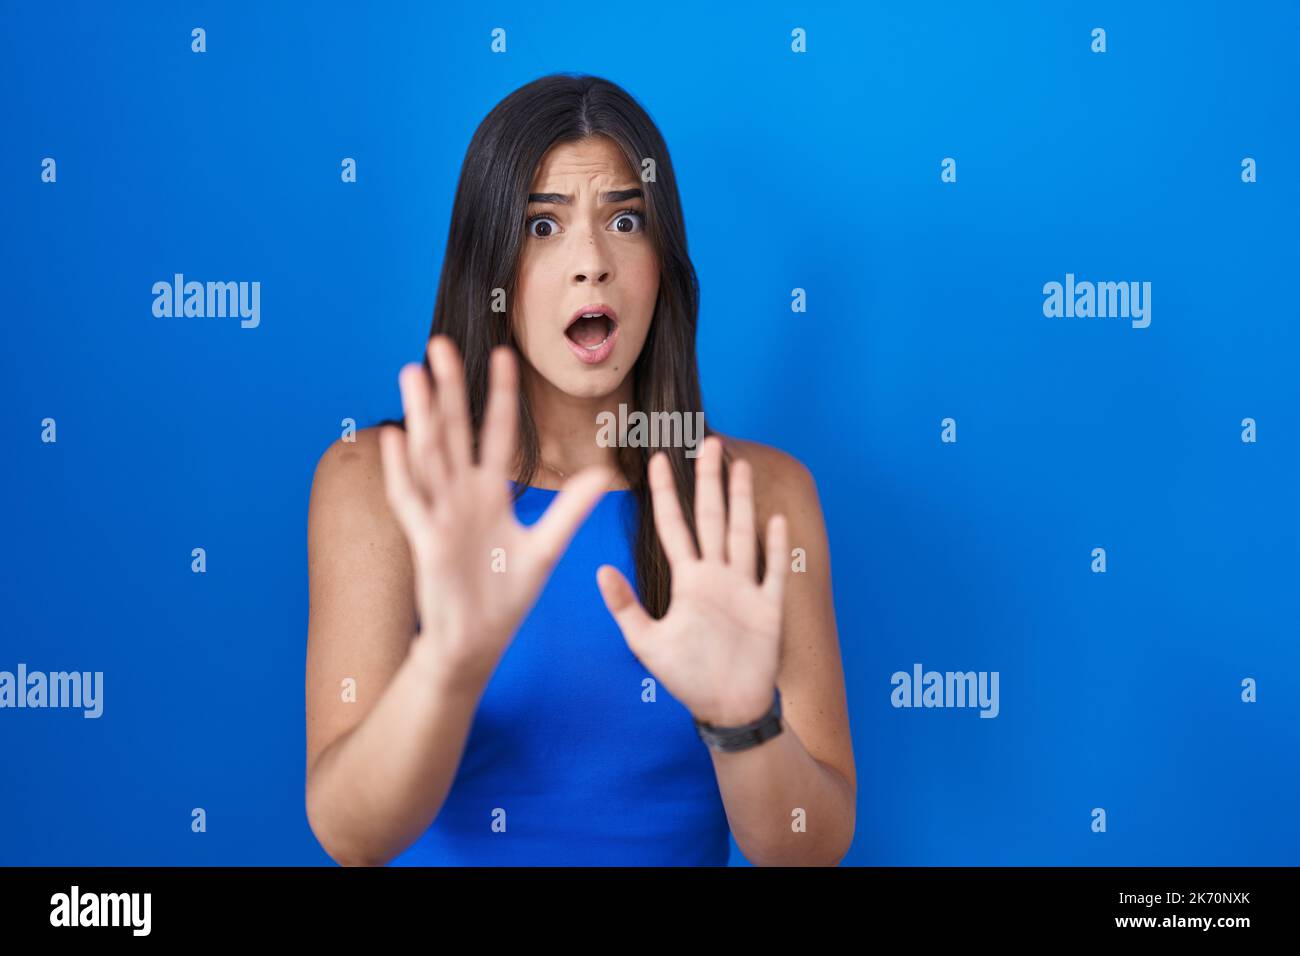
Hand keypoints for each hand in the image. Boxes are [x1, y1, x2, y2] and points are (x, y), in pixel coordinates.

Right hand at [379, 335, 612, 685]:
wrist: (477, 640)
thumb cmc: (506, 595)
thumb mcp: (546, 548)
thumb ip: (571, 510)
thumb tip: (604, 474)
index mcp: (490, 494)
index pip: (499, 432)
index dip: (501, 395)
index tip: (505, 355)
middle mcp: (462, 496)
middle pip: (455, 431)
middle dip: (449, 389)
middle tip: (440, 343)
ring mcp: (440, 515)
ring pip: (428, 455)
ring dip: (421, 415)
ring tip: (413, 374)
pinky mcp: (426, 541)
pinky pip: (411, 500)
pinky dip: (402, 470)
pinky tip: (395, 438)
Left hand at [595, 436, 788, 725]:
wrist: (726, 708)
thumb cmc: (687, 677)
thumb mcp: (646, 643)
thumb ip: (626, 607)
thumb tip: (601, 570)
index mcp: (687, 580)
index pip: (673, 526)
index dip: (665, 493)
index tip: (657, 459)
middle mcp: (716, 576)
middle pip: (710, 518)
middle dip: (708, 480)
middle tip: (708, 442)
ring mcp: (744, 589)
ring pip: (741, 534)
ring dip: (741, 501)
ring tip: (739, 466)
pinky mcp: (768, 608)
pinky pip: (773, 572)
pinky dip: (775, 548)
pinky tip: (775, 520)